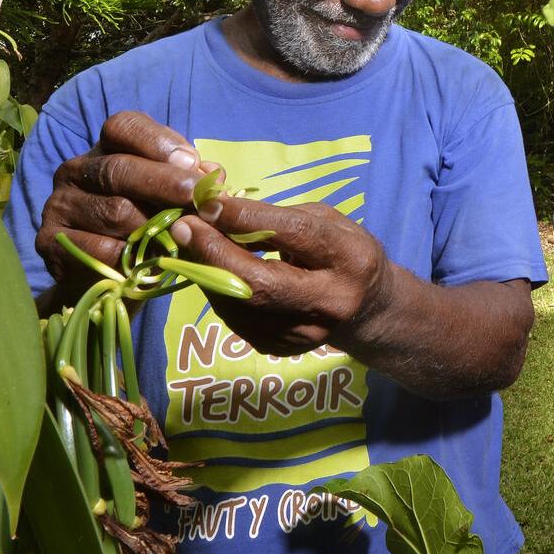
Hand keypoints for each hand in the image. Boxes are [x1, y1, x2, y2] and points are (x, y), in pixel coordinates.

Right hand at [36, 111, 211, 296]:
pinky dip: (130, 256)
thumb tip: (213, 175)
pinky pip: (98, 248)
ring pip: (113, 211)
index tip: (191, 161)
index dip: (156, 140)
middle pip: (119, 168)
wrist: (108, 276)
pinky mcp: (48, 241)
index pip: (122, 126)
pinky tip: (149, 261)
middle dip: (165, 184)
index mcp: (103, 149)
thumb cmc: (146, 225)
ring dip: (153, 226)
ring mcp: (58, 205)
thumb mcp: (168, 197)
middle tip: (198, 199)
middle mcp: (74, 170)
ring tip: (181, 236)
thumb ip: (188, 179)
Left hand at [168, 197, 390, 357]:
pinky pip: (236, 321)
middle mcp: (330, 301)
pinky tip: (212, 273)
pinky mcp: (282, 349)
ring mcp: (306, 333)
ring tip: (193, 246)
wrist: (369, 311)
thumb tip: (219, 210)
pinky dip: (218, 293)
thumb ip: (278, 218)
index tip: (208, 204)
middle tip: (185, 228)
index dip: (245, 218)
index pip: (293, 234)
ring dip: (207, 273)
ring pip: (240, 306)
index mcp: (349, 257)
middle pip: (260, 283)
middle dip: (214, 253)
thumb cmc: (342, 253)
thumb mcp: (326, 221)